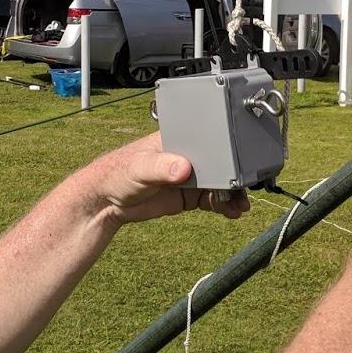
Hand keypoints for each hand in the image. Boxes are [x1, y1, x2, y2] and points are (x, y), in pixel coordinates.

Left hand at [85, 133, 251, 225]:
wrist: (106, 202)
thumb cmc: (117, 173)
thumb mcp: (140, 167)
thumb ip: (161, 167)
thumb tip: (183, 167)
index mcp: (177, 140)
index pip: (208, 142)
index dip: (226, 152)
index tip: (239, 165)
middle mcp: (187, 156)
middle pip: (219, 164)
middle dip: (235, 177)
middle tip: (245, 190)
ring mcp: (189, 177)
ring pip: (219, 184)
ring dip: (232, 195)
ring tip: (240, 207)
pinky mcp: (187, 195)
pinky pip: (211, 199)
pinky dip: (223, 206)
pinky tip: (231, 212)